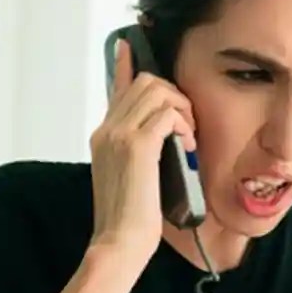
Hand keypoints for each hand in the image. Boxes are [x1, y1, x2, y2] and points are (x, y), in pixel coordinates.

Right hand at [87, 37, 195, 263]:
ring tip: (188, 137)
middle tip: (187, 126)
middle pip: (144, 83)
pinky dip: (183, 125)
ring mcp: (119, 136)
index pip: (117, 89)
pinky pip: (166, 115)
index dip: (126, 66)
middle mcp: (107, 130)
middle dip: (174, 95)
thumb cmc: (130, 220)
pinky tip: (188, 146)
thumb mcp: (133, 178)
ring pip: (156, 92)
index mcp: (103, 137)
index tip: (129, 49)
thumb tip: (163, 138)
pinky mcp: (136, 146)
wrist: (120, 243)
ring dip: (182, 109)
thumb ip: (141, 153)